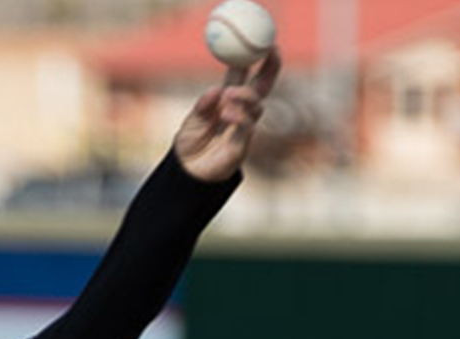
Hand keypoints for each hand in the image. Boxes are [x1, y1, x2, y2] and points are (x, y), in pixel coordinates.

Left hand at [173, 48, 281, 182]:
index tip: (258, 41)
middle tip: (272, 51)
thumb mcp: (192, 120)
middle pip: (261, 87)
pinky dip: (239, 117)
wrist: (187, 175)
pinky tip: (227, 112)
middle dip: (270, 68)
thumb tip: (217, 90)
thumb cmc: (189, 146)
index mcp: (225, 100)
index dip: (251, 58)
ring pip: (255, 106)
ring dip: (245, 96)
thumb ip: (203, 106)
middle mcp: (239, 111)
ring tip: (229, 95)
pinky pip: (246, 127)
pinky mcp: (241, 146)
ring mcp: (243, 128)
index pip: (243, 75)